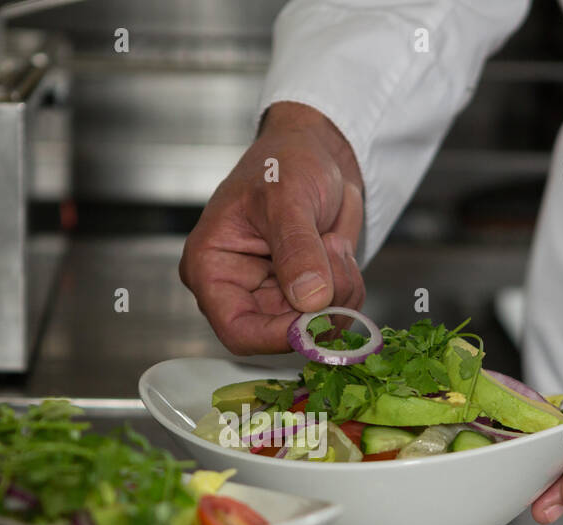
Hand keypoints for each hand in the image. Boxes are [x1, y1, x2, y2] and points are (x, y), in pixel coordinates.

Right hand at [179, 102, 365, 353]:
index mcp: (212, 269)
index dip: (279, 335)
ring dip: (341, 290)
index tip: (318, 310)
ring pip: (317, 328)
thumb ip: (297, 248)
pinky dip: (350, 287)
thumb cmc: (283, 162)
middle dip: (320, 301)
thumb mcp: (286, 196)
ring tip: (334, 240)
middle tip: (335, 251)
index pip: (238, 331)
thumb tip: (310, 298)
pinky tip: (339, 249)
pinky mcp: (305, 295)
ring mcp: (275, 297)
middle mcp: (239, 291)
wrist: (316, 150)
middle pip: (284, 334)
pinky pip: (336, 313)